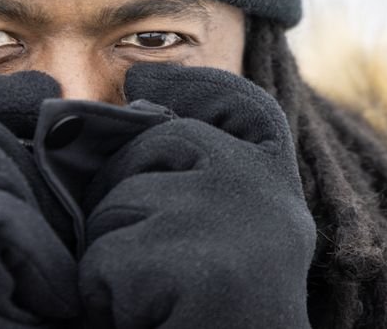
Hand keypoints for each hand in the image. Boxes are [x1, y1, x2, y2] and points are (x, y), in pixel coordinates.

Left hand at [78, 62, 314, 327]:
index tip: (148, 83)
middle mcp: (274, 198)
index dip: (197, 84)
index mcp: (278, 193)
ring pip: (118, 204)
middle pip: (155, 143)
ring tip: (155, 306)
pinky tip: (151, 324)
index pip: (246, 109)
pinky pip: (108, 263)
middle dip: (123, 198)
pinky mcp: (208, 267)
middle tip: (152, 273)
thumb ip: (184, 183)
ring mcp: (245, 224)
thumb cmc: (200, 313)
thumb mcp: (206, 240)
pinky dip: (107, 301)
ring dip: (111, 260)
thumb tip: (128, 104)